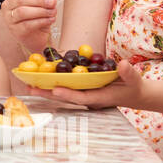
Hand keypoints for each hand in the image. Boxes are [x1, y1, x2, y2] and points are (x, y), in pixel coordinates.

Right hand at [3, 0, 55, 52]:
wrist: (35, 36)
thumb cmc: (36, 16)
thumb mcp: (40, 3)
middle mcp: (8, 5)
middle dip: (39, 0)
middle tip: (52, 2)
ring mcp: (10, 18)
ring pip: (22, 12)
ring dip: (41, 11)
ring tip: (52, 12)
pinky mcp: (15, 31)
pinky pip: (27, 25)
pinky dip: (41, 21)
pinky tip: (50, 20)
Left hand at [27, 58, 143, 109]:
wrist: (134, 93)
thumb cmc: (133, 87)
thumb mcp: (134, 80)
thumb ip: (128, 73)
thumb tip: (122, 64)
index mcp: (99, 98)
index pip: (82, 97)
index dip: (68, 94)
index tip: (55, 90)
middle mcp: (88, 97)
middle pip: (65, 95)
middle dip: (48, 93)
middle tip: (30, 88)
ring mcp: (84, 93)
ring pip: (62, 91)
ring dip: (46, 88)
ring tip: (28, 83)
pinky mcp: (82, 88)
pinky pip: (66, 85)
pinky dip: (54, 81)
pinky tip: (41, 76)